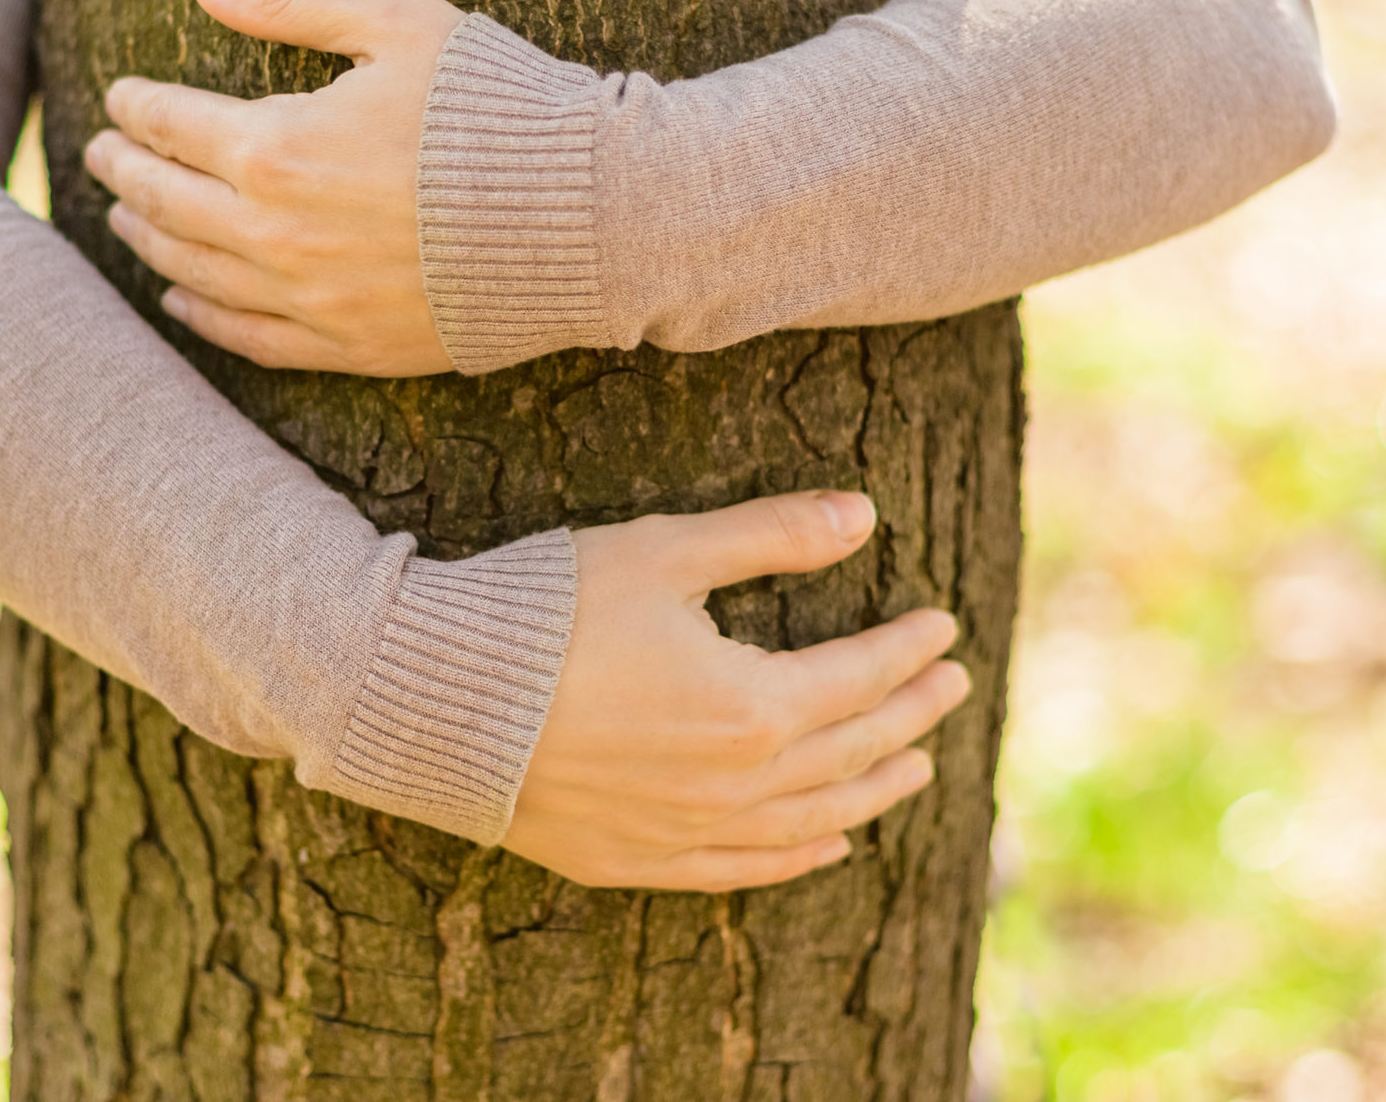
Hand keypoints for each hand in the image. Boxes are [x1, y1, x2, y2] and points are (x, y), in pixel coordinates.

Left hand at [86, 0, 463, 375]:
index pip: (172, 125)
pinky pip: (248, 337)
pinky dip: (200, 316)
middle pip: (165, 201)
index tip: (120, 98)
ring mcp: (308, 299)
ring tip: (126, 216)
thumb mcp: (398, 23)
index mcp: (277, 146)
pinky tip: (178, 297)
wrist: (589, 216)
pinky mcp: (348, 345)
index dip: (137, 108)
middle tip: (100, 154)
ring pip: (194, 272)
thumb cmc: (498, 105)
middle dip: (124, 172)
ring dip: (149, 239)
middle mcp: (274, 233)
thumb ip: (290, 4)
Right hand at [502, 491, 971, 891]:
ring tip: (915, 770)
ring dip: (873, 791)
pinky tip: (828, 845)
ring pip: (812, 821)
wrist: (432, 696)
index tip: (944, 626)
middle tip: (953, 686)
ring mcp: (687, 832)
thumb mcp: (667, 551)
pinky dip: (798, 857)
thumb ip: (772, 534)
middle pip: (850, 752)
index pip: (860, 677)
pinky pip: (744, 870)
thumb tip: (865, 514)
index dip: (909, 649)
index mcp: (752, 706)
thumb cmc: (546, 610)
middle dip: (910, 716)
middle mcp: (735, 784)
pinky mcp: (636, 860)